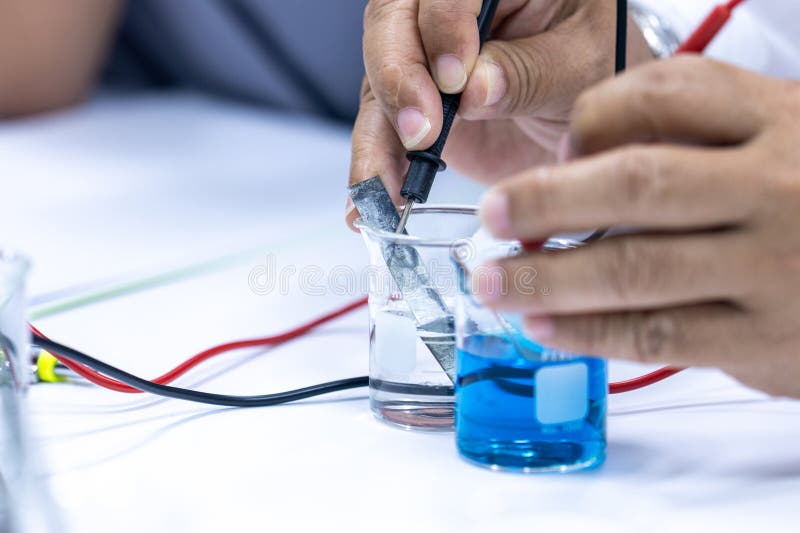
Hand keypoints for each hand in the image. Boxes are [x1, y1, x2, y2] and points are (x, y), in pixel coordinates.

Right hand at [346, 0, 651, 226]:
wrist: (588, 123)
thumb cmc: (598, 73)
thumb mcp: (582, 66)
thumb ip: (530, 73)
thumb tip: (473, 90)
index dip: (442, 26)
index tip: (455, 77)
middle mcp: (450, 10)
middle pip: (393, 22)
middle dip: (398, 76)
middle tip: (422, 128)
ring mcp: (425, 58)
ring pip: (377, 79)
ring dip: (377, 133)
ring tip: (383, 181)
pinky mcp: (414, 105)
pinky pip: (380, 128)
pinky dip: (375, 165)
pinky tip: (373, 196)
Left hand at [475, 56, 799, 398]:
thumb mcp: (775, 137)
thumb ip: (691, 135)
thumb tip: (571, 163)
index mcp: (775, 120)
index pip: (665, 95)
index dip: (592, 118)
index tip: (556, 147)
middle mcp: (775, 187)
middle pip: (638, 182)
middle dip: (548, 200)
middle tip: (492, 213)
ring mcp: (772, 267)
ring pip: (637, 268)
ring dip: (549, 277)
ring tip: (494, 281)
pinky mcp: (763, 339)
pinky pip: (658, 335)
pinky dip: (590, 332)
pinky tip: (545, 326)